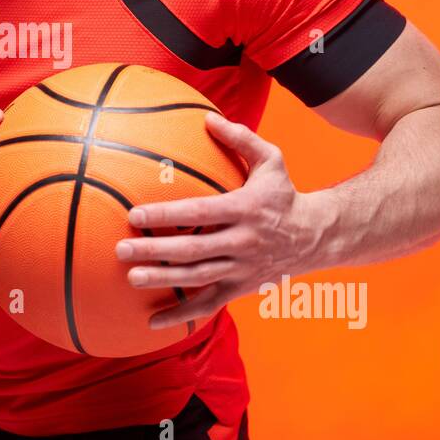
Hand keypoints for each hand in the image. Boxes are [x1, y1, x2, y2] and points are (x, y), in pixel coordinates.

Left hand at [113, 111, 320, 328]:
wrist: (317, 236)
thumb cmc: (284, 194)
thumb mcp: (271, 160)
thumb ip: (241, 139)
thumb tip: (207, 118)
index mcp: (245, 209)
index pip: (200, 212)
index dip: (167, 215)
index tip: (135, 214)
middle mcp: (243, 242)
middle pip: (193, 249)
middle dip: (155, 250)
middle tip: (121, 249)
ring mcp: (242, 269)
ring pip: (198, 278)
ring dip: (163, 280)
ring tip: (131, 278)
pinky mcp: (241, 289)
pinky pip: (209, 304)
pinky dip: (181, 315)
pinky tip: (152, 321)